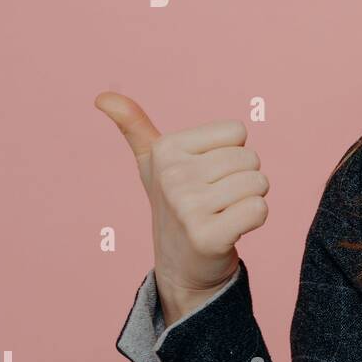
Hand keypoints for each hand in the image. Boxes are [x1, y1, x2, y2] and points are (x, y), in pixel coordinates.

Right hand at [94, 91, 270, 322]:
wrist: (181, 264)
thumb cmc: (176, 204)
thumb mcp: (153, 162)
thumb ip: (135, 126)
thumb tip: (102, 97)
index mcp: (165, 149)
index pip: (238, 132)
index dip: (231, 154)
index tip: (208, 176)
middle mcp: (172, 176)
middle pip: (251, 159)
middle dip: (243, 179)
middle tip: (218, 200)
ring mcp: (187, 207)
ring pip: (258, 183)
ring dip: (249, 200)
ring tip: (223, 214)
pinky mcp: (207, 236)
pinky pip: (259, 209)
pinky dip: (254, 220)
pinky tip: (230, 230)